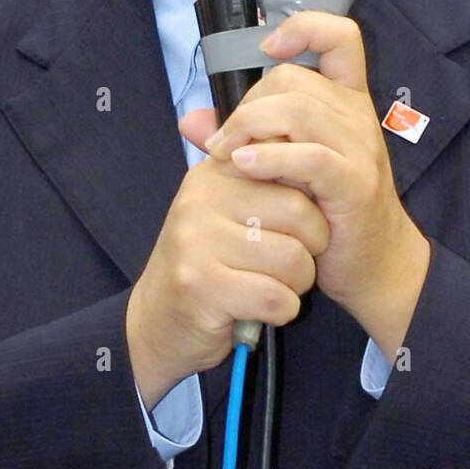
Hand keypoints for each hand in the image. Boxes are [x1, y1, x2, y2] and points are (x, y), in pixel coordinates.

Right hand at [125, 146, 328, 412]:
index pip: (290, 167)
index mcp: (215, 173)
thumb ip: (264, 181)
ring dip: (296, 285)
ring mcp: (197, 240)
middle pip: (300, 213)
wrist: (156, 324)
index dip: (311, 207)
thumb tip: (313, 144)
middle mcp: (202, 198)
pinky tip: (262, 310)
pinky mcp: (201, 285)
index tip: (296, 231)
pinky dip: (281, 311)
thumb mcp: (230, 214)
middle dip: (312, 249)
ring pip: (293, 258)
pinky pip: (276, 296)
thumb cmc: (210, 267)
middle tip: (290, 267)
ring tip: (273, 287)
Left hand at [180, 11, 430, 358]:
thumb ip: (243, 137)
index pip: (340, 37)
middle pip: (293, 78)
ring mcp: (360, 149)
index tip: (265, 46)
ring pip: (299, 109)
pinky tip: (243, 167)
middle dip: (246, 104)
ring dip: (249, 127)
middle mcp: (357, 116)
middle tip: (220, 142)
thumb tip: (190, 119)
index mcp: (346, 101)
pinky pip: (310, 156)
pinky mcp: (354, 185)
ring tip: (225, 154)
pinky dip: (270, 157)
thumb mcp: (283, 166)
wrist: (374, 265)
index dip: (304, 27)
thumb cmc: (327, 212)